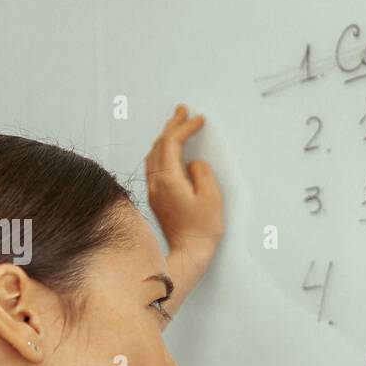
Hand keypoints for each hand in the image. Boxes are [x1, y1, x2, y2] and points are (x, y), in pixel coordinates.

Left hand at [145, 104, 224, 318]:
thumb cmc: (201, 230)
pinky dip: (162, 151)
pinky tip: (168, 151)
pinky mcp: (156, 198)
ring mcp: (154, 190)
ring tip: (175, 126)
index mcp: (168, 178)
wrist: (189, 254)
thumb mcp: (211, 197)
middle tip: (183, 111)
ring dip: (165, 137)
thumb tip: (194, 164)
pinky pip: (154, 166)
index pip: (173, 143)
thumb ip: (202, 172)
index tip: (198, 119)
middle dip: (172, 125)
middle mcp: (156, 182)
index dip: (185, 127)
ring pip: (154, 154)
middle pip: (160, 144)